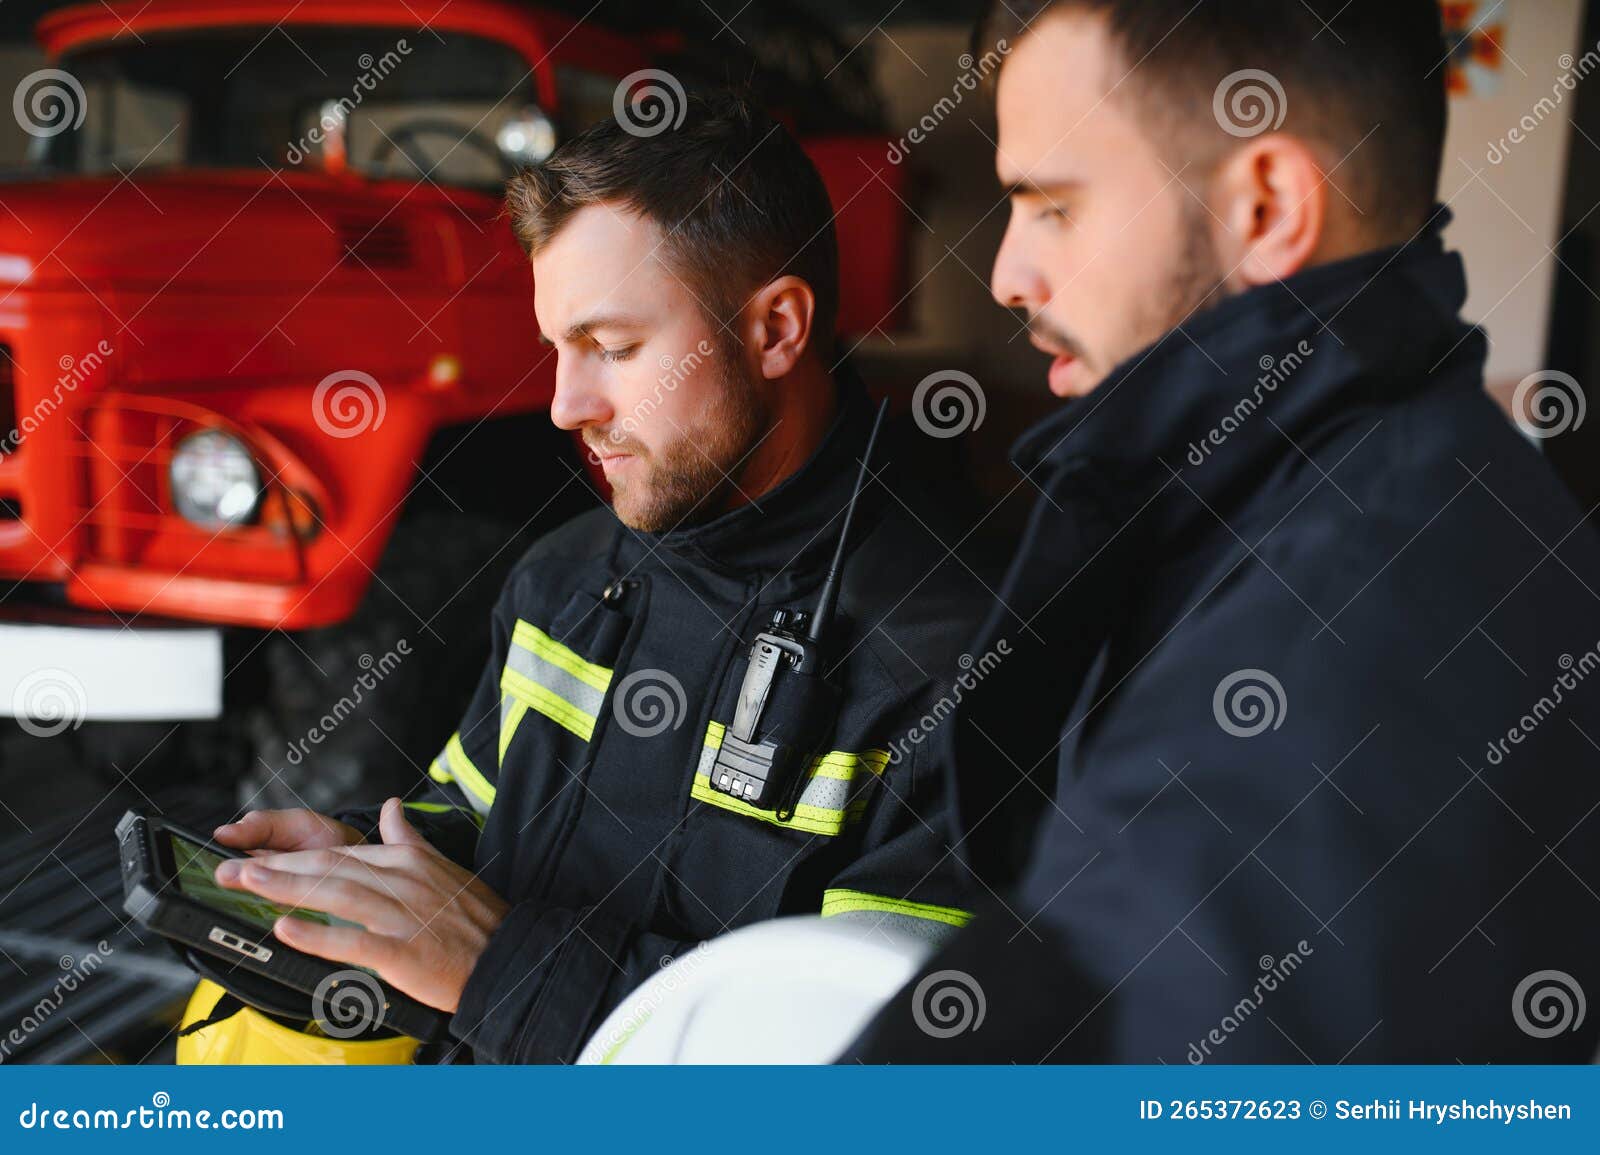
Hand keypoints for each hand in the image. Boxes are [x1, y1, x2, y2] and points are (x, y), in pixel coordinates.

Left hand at [212, 798, 507, 1012]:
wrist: (508, 957)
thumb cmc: (477, 918)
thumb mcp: (444, 866)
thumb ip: (408, 838)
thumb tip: (390, 807)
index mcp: (407, 861)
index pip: (340, 852)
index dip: (293, 854)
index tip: (254, 855)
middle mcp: (401, 880)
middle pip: (329, 867)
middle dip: (276, 866)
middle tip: (229, 869)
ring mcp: (402, 915)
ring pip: (335, 894)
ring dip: (287, 887)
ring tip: (247, 882)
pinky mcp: (403, 951)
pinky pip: (353, 941)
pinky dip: (318, 935)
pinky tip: (285, 931)